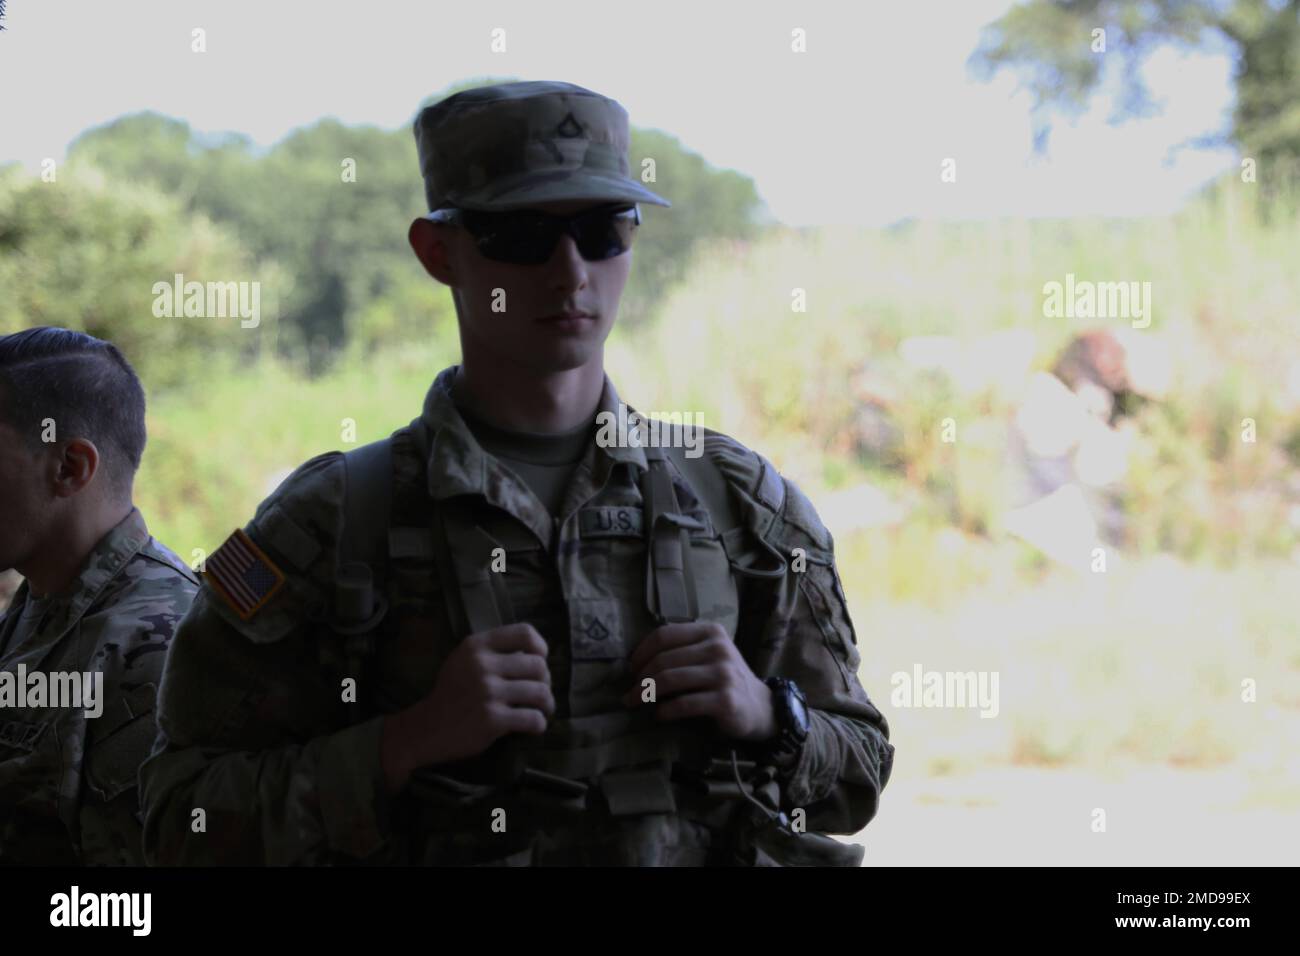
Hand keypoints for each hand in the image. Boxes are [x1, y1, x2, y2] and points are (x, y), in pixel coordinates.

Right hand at [381, 622, 553, 792]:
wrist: (425, 728)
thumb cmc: (452, 693)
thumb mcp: (464, 660)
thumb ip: (493, 651)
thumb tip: (536, 654)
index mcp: (476, 646)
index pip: (524, 633)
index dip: (540, 647)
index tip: (540, 660)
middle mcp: (482, 665)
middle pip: (538, 666)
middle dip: (545, 681)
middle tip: (540, 693)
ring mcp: (487, 692)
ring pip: (540, 693)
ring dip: (547, 704)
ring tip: (543, 709)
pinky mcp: (492, 719)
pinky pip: (533, 719)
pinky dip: (539, 724)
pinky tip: (534, 725)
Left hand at [624, 621, 775, 741]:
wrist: (759, 707)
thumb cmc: (724, 679)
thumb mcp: (708, 655)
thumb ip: (681, 650)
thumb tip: (634, 660)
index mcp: (711, 632)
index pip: (664, 635)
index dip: (641, 652)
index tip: (631, 668)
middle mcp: (718, 649)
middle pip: (663, 659)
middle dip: (640, 677)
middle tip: (631, 692)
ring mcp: (724, 674)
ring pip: (670, 679)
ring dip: (645, 693)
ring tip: (636, 702)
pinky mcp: (725, 700)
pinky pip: (684, 703)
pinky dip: (665, 710)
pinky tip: (659, 715)